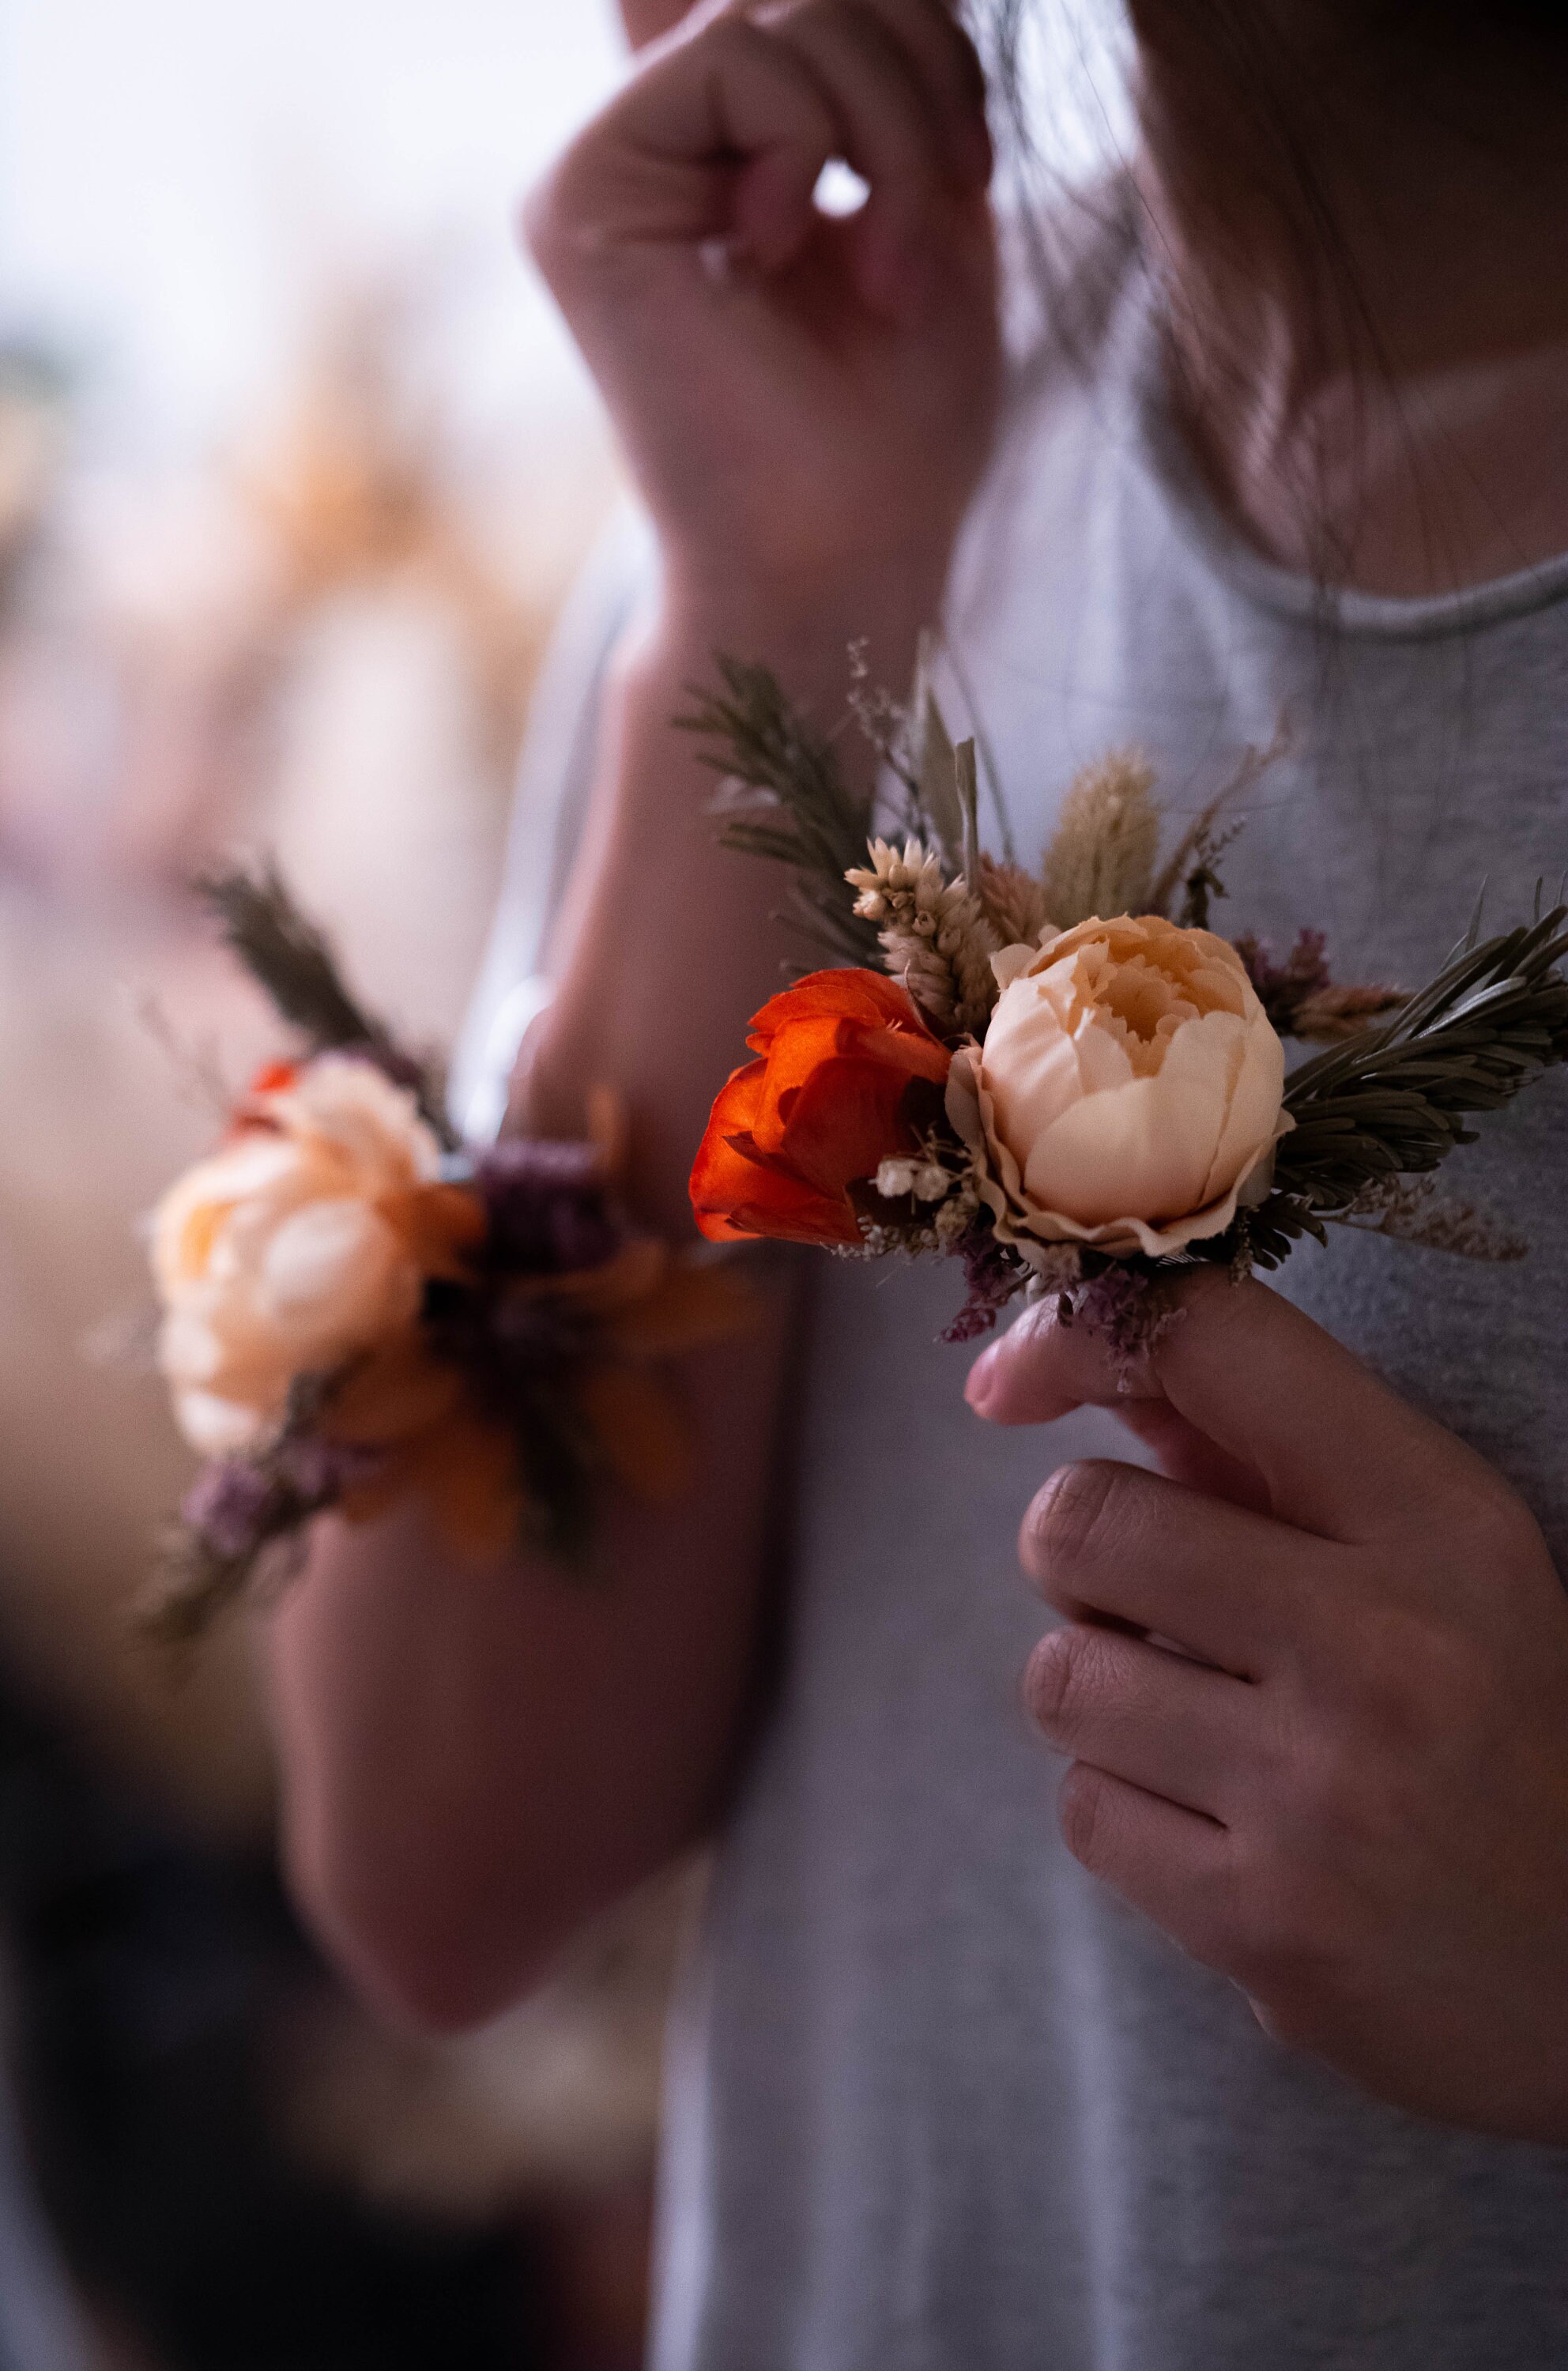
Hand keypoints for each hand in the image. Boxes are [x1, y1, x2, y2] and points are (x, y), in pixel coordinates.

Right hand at [525, 0, 998, 628]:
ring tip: (891, 269)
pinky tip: (796, 256)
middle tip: (958, 199)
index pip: (793, 5)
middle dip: (920, 70)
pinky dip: (818, 144)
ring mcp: (602, 167)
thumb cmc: (897, 431)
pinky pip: (732, 56)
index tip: (960, 155)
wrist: (839, 565)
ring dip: (889, 125)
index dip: (899, 27)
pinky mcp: (579, 194)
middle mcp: (650, 146)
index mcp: (724, 149)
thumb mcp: (931, 200)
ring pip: (775, 8)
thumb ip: (889, 70)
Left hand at [966, 1271, 1567, 2139]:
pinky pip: (1084, 1812)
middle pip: (1079, 1521)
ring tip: (1212, 1730)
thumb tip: (1051, 1352)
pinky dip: (1128, 1814)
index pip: (1217, 1344)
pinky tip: (1228, 1829)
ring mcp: (1323, 1795)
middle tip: (1155, 1607)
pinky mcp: (1268, 1926)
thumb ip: (1250, 1443)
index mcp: (1442, 1520)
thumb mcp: (1424, 1549)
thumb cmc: (1484, 1718)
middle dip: (1083, 1558)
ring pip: (1061, 1676)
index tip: (1011, 1385)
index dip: (1077, 1335)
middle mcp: (1386, 1644)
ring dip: (1105, 1698)